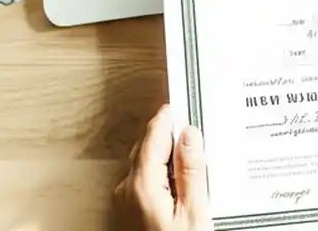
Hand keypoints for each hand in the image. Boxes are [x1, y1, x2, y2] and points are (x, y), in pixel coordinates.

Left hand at [113, 105, 209, 230]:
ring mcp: (124, 200)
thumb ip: (190, 172)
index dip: (168, 118)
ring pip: (144, 162)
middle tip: (189, 126)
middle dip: (168, 135)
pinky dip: (159, 171)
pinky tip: (176, 179)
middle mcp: (127, 189)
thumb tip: (189, 136)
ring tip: (186, 154)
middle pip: (147, 147)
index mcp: (141, 184)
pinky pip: (143, 178)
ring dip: (164, 154)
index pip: (153, 136)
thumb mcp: (193, 212)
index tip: (179, 105)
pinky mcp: (128, 210)